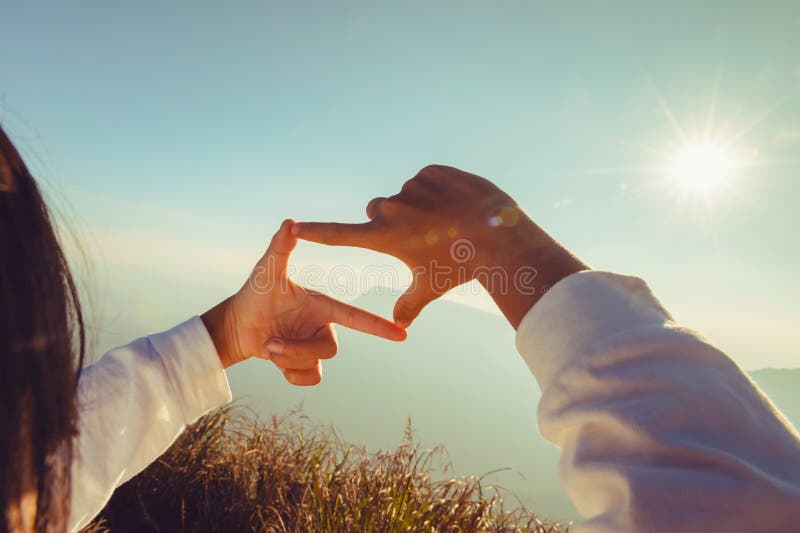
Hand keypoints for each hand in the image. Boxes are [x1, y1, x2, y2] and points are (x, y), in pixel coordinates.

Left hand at [202, 220, 406, 384]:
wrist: (236, 325)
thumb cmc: (255, 293)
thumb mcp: (267, 270)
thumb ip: (280, 247)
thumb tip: (289, 221)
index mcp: (322, 306)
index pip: (355, 316)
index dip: (378, 326)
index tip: (402, 334)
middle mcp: (323, 327)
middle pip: (329, 349)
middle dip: (297, 350)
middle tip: (270, 343)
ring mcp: (313, 347)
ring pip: (316, 365)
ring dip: (288, 360)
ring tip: (268, 346)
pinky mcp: (303, 365)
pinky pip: (310, 378)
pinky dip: (291, 375)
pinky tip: (277, 363)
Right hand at [293, 165, 587, 328]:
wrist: (497, 234)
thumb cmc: (460, 265)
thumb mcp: (431, 288)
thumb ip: (409, 305)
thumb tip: (399, 326)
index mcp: (384, 235)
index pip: (340, 234)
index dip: (317, 232)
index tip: (295, 227)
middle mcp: (390, 208)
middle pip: (378, 210)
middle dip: (392, 219)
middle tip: (421, 235)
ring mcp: (410, 188)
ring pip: (406, 195)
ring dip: (419, 205)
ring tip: (447, 221)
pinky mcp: (431, 172)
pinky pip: (427, 179)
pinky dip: (437, 189)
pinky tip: (456, 203)